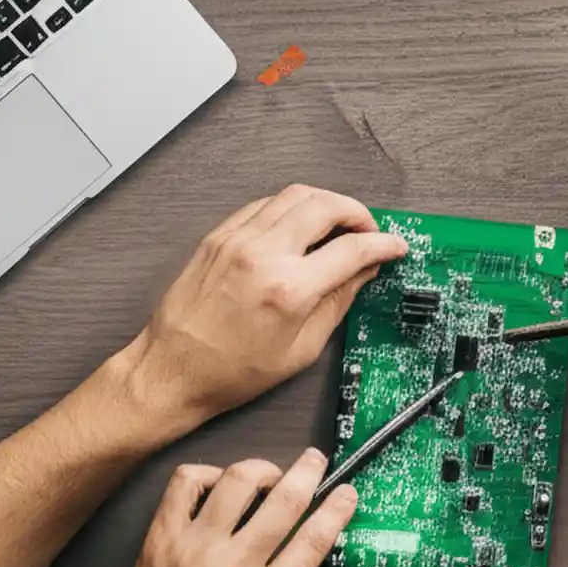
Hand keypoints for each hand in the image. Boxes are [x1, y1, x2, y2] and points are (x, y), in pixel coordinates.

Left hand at [123, 185, 407, 424]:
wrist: (173, 370)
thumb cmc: (233, 371)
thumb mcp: (302, 348)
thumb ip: (339, 301)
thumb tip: (365, 270)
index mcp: (289, 289)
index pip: (352, 249)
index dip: (382, 245)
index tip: (395, 246)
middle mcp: (263, 254)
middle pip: (326, 205)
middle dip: (357, 213)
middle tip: (368, 231)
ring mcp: (237, 239)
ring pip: (295, 195)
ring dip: (326, 203)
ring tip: (338, 224)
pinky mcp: (218, 236)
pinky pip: (265, 204)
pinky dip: (291, 208)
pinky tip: (300, 227)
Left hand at [135, 449, 356, 566]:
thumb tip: (312, 539)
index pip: (312, 542)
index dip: (335, 512)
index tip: (347, 493)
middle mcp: (233, 565)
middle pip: (284, 503)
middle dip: (307, 473)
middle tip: (315, 460)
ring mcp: (195, 546)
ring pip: (238, 481)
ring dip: (261, 469)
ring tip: (268, 473)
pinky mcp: (163, 534)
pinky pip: (188, 483)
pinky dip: (207, 474)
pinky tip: (218, 483)